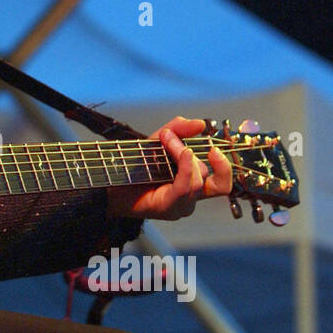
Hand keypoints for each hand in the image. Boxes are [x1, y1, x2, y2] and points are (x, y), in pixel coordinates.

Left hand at [105, 116, 231, 220]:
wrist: (109, 182)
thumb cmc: (134, 167)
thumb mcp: (158, 142)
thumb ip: (179, 130)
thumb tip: (201, 124)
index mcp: (192, 184)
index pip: (222, 181)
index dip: (223, 165)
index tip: (213, 147)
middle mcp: (190, 198)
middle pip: (206, 175)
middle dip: (187, 149)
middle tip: (169, 136)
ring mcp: (180, 205)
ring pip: (197, 180)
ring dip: (181, 154)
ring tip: (164, 140)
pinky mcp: (168, 208)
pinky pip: (185, 187)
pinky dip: (185, 168)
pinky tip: (181, 154)